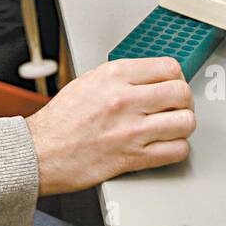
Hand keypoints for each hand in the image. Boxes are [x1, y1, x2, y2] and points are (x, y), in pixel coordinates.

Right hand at [25, 58, 193, 194]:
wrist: (41, 151)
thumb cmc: (60, 120)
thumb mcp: (89, 81)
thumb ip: (122, 77)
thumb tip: (151, 77)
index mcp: (114, 75)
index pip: (169, 67)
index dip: (176, 76)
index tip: (173, 83)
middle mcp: (125, 100)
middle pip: (181, 93)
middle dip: (183, 100)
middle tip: (177, 106)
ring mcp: (131, 130)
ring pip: (184, 122)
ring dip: (183, 124)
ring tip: (173, 126)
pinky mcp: (133, 157)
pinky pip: (176, 151)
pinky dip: (177, 148)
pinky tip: (166, 145)